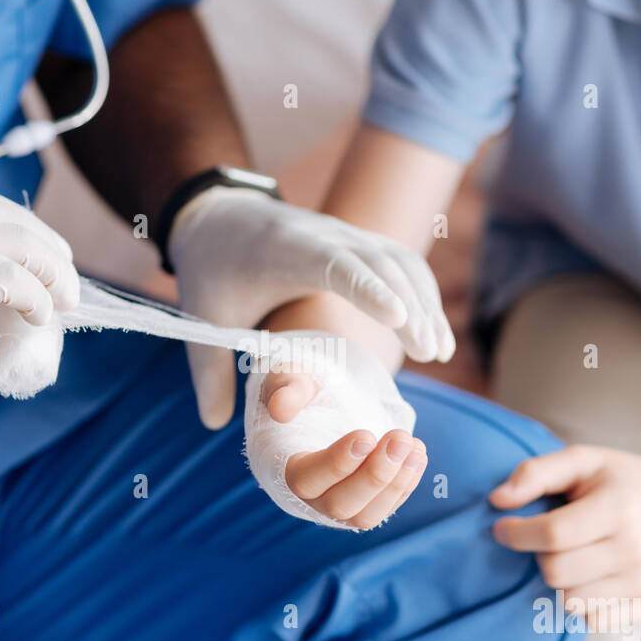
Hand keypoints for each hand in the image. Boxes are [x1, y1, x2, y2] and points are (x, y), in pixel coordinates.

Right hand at [0, 176, 78, 416]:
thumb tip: (14, 303)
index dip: (32, 240)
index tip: (51, 269)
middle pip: (19, 223)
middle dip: (54, 257)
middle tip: (70, 290)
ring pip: (26, 247)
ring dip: (56, 280)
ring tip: (64, 307)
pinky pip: (14, 282)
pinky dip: (38, 301)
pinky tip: (39, 321)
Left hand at [170, 187, 454, 427]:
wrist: (222, 217)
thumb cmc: (213, 270)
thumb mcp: (202, 316)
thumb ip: (208, 369)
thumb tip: (213, 423)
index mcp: (283, 249)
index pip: (333, 263)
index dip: (367, 288)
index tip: (397, 318)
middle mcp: (323, 234)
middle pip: (378, 262)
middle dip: (409, 304)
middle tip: (429, 353)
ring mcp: (346, 234)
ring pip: (399, 260)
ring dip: (424, 302)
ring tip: (438, 351)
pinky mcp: (359, 243)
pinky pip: (402, 263)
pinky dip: (423, 295)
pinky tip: (434, 335)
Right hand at [269, 370, 427, 529]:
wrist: (323, 398)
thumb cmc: (301, 387)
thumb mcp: (290, 376)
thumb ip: (286, 389)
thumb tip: (281, 410)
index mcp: (283, 466)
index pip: (305, 480)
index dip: (336, 463)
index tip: (366, 436)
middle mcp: (310, 495)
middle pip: (340, 505)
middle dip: (374, 475)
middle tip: (400, 438)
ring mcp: (339, 503)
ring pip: (366, 516)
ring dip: (395, 483)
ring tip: (414, 446)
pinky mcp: (365, 503)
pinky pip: (387, 507)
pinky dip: (406, 483)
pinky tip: (418, 454)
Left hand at [489, 446, 640, 614]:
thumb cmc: (619, 481)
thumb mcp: (582, 460)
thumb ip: (536, 473)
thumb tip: (496, 500)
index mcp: (620, 509)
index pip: (552, 535)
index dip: (516, 533)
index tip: (502, 526)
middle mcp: (637, 550)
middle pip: (557, 572)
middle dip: (538, 556)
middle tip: (544, 539)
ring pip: (570, 602)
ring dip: (558, 580)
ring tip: (569, 555)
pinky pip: (591, 619)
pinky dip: (579, 600)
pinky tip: (586, 575)